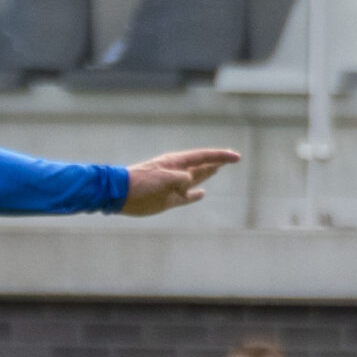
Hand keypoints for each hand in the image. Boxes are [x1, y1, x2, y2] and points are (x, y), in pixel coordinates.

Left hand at [121, 148, 238, 215]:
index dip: (220, 156)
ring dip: (207, 174)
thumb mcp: (163, 177)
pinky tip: (202, 194)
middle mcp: (177, 173)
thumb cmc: (140, 182)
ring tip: (218, 168)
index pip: (203, 157)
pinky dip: (194, 196)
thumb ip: (180, 178)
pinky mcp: (168, 200)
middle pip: (201, 166)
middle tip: (232, 157)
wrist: (120, 194)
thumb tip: (191, 182)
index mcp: (176, 163)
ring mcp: (173, 186)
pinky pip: (186, 198)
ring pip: (195, 179)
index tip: (236, 157)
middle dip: (217, 161)